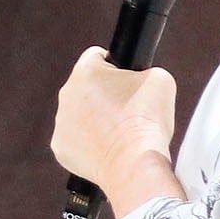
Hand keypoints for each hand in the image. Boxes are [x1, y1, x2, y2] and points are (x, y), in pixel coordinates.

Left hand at [52, 48, 181, 209]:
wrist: (134, 162)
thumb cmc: (147, 120)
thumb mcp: (160, 79)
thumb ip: (144, 71)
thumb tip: (140, 79)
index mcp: (85, 71)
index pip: (96, 56)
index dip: (114, 66)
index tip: (124, 79)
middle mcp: (66, 94)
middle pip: (85, 87)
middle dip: (104, 95)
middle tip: (126, 110)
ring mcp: (60, 122)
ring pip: (79, 114)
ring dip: (94, 119)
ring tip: (118, 131)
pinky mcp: (60, 148)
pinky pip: (75, 140)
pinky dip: (88, 143)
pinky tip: (106, 147)